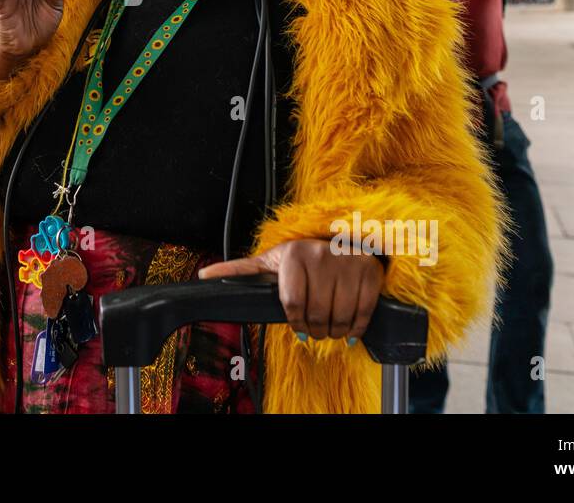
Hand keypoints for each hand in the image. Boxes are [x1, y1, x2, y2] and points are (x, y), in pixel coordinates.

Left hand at [198, 238, 383, 340]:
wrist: (341, 240)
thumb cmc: (301, 257)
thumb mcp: (269, 262)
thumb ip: (239, 271)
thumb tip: (203, 275)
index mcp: (293, 254)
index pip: (293, 305)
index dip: (296, 323)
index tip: (299, 326)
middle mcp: (321, 255)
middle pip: (317, 314)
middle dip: (315, 330)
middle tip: (315, 329)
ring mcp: (349, 262)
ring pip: (340, 317)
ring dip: (335, 332)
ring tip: (330, 328)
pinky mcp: (370, 271)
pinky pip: (364, 312)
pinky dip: (356, 328)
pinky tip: (349, 327)